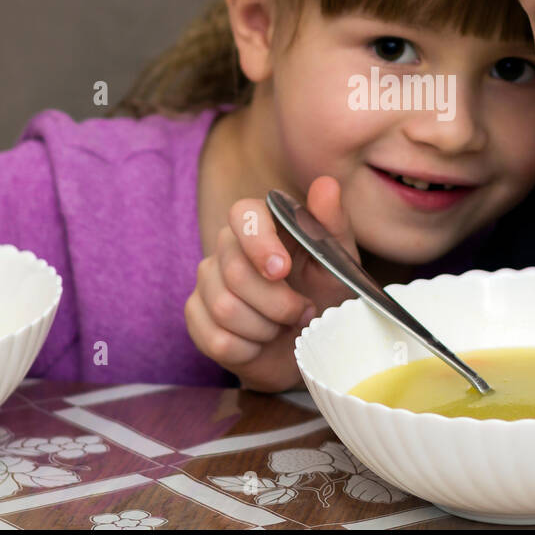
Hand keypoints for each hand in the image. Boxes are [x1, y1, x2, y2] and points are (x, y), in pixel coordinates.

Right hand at [185, 176, 357, 392]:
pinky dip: (249, 349)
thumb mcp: (338, 263)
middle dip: (278, 303)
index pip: (242, 215)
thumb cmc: (324, 296)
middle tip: (302, 312)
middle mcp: (227, 247)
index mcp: (261, 224)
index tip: (282, 270)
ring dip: (266, 328)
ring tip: (281, 326)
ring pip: (225, 308)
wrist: (307, 346)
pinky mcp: (196, 316)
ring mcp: (206, 281)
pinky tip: (260, 343)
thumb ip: (331, 224)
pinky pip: (217, 339)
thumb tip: (327, 185)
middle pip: (235, 272)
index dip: (259, 243)